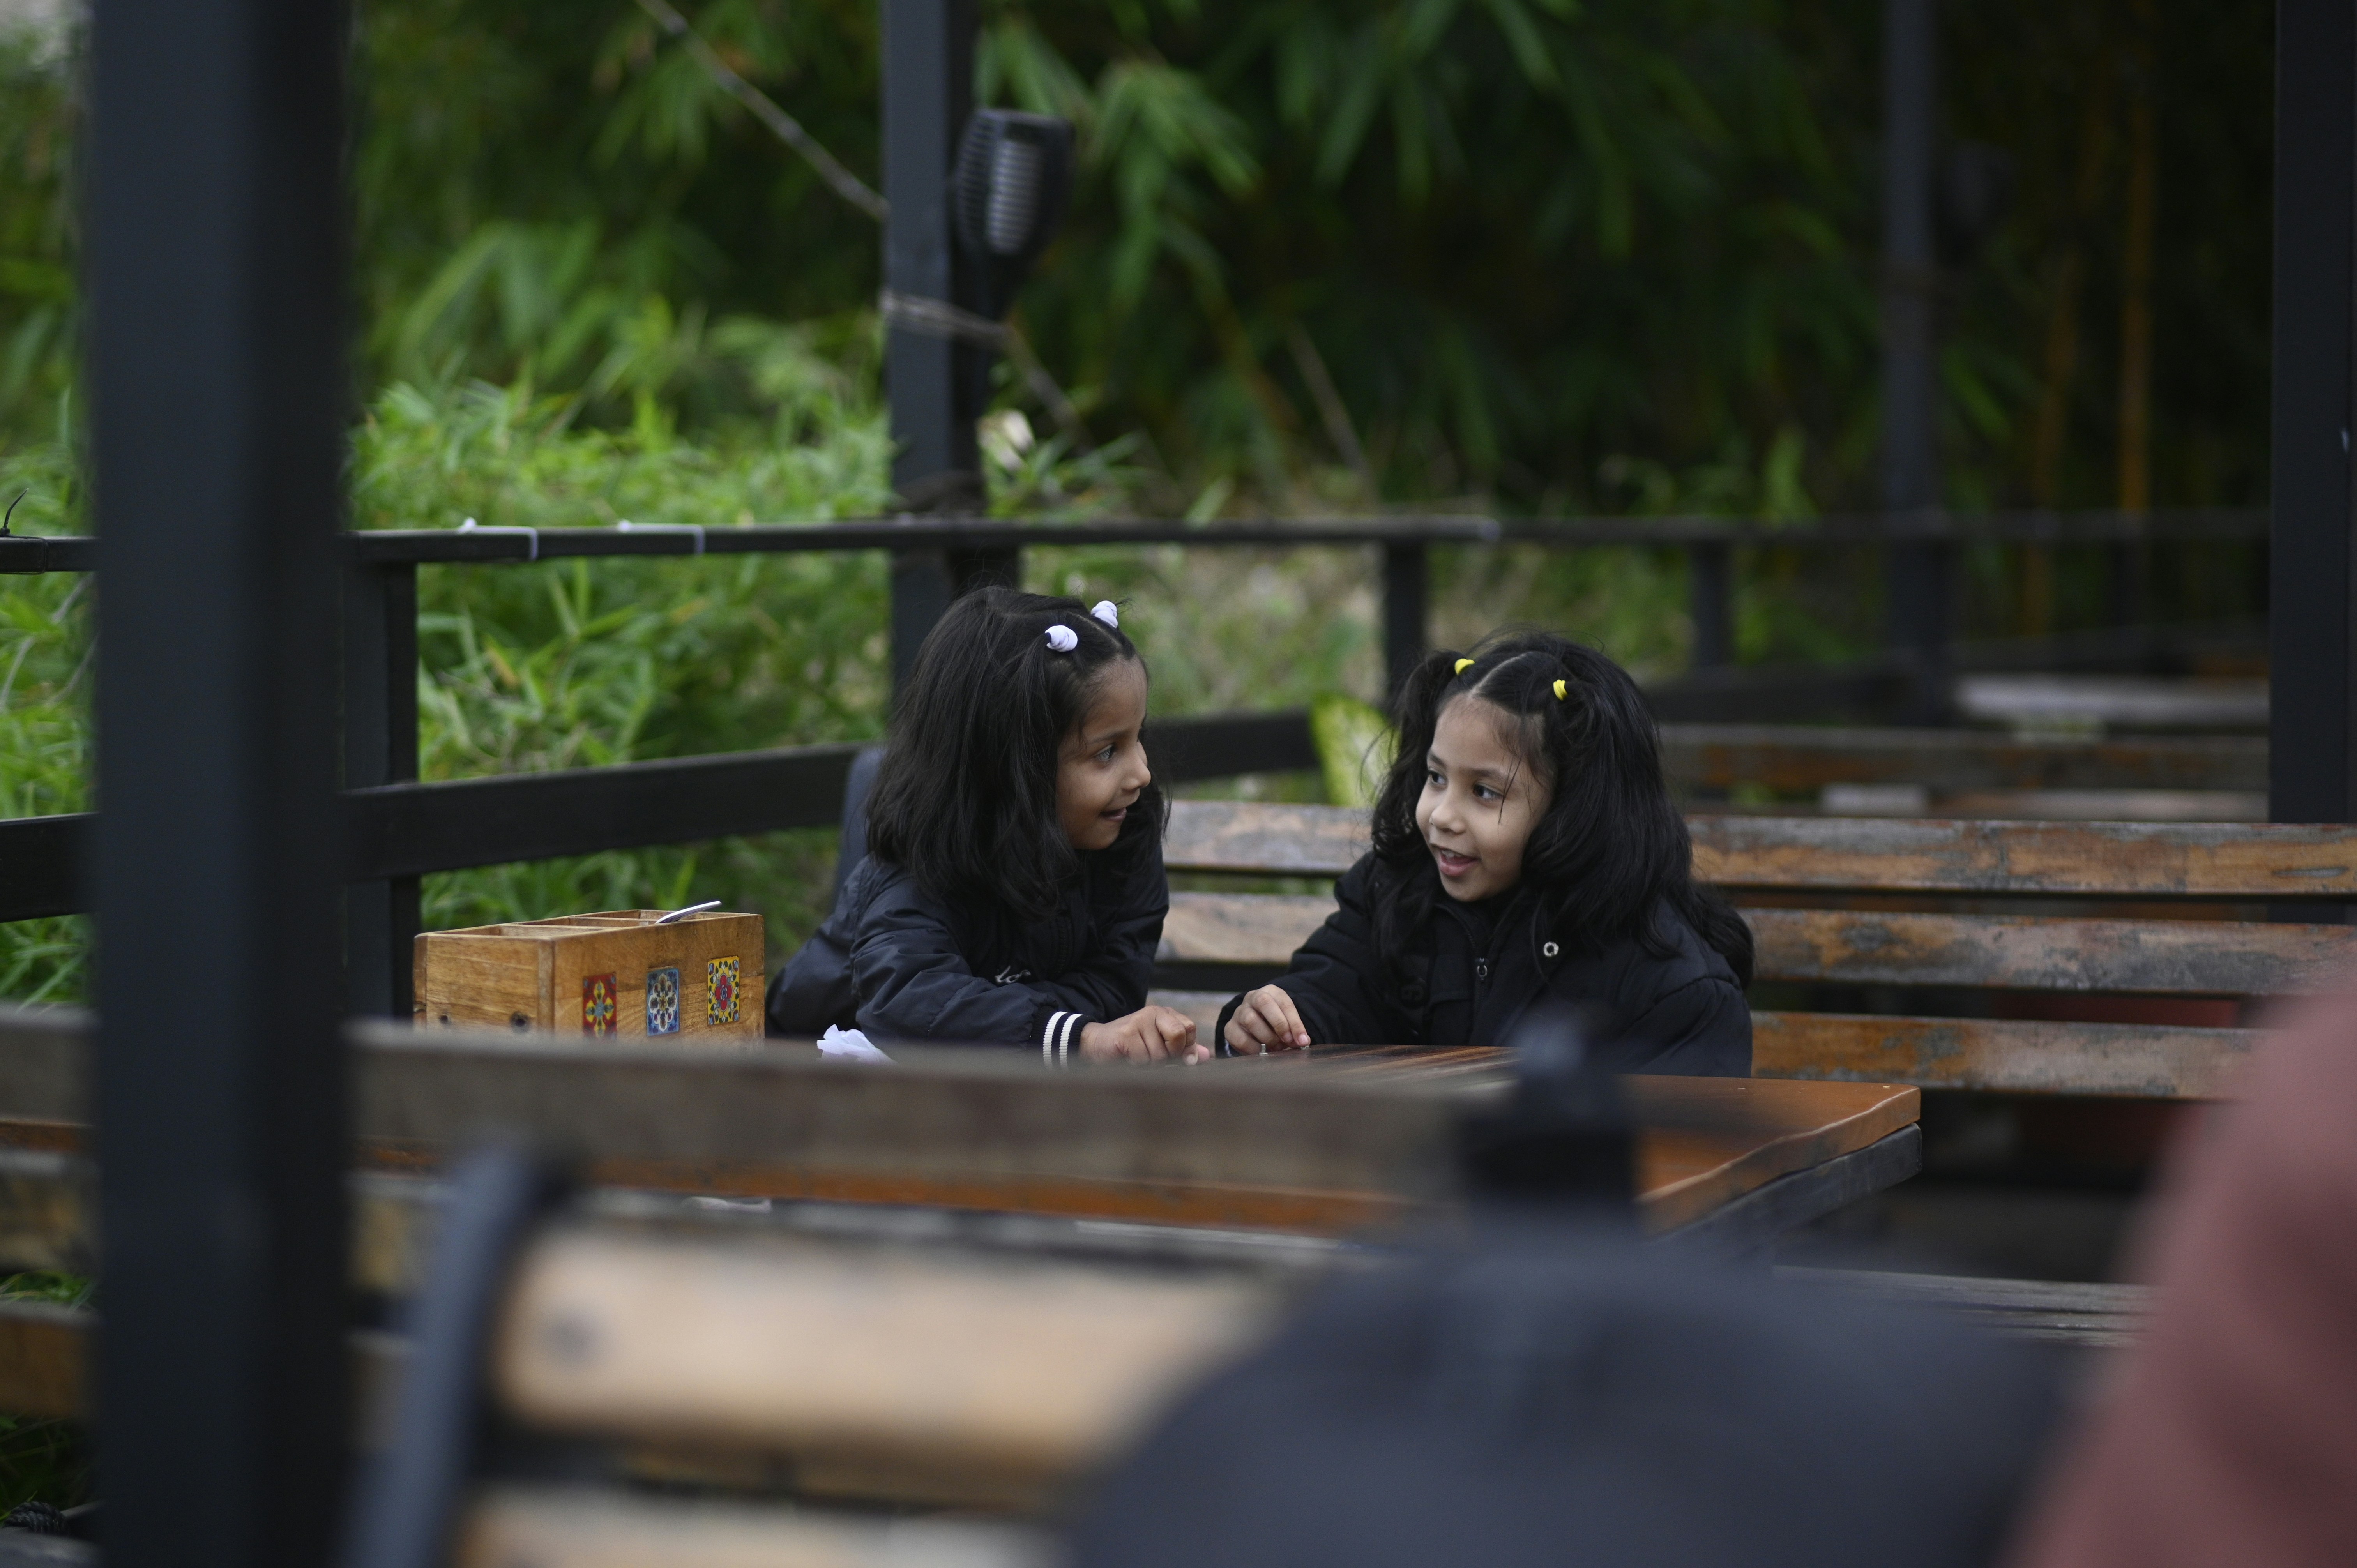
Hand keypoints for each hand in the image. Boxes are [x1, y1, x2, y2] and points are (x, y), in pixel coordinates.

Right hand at [1077, 1004, 1199, 1063]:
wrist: (1096, 1044)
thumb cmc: (1131, 1048)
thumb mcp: (1160, 1047)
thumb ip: (1183, 1050)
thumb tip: (1207, 1056)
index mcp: (1166, 1014)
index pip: (1189, 1029)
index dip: (1184, 1048)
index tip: (1173, 1056)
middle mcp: (1154, 1012)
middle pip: (1178, 1035)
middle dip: (1168, 1055)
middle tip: (1153, 1056)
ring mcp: (1139, 1020)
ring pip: (1159, 1054)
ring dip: (1148, 1064)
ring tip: (1137, 1057)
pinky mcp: (1125, 1033)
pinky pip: (1142, 1058)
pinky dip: (1136, 1065)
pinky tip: (1126, 1058)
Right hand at [1223, 985, 1310, 1054]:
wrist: (1253, 1023)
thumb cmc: (1274, 1021)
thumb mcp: (1286, 1020)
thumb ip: (1294, 1029)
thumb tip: (1302, 1042)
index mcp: (1270, 992)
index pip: (1284, 1002)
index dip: (1295, 1022)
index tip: (1302, 1040)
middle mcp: (1252, 997)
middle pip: (1263, 1002)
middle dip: (1279, 1023)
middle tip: (1288, 1040)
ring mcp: (1239, 1012)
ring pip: (1250, 1020)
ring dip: (1267, 1037)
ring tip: (1276, 1047)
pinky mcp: (1230, 1028)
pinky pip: (1240, 1038)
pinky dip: (1254, 1049)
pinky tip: (1262, 1052)